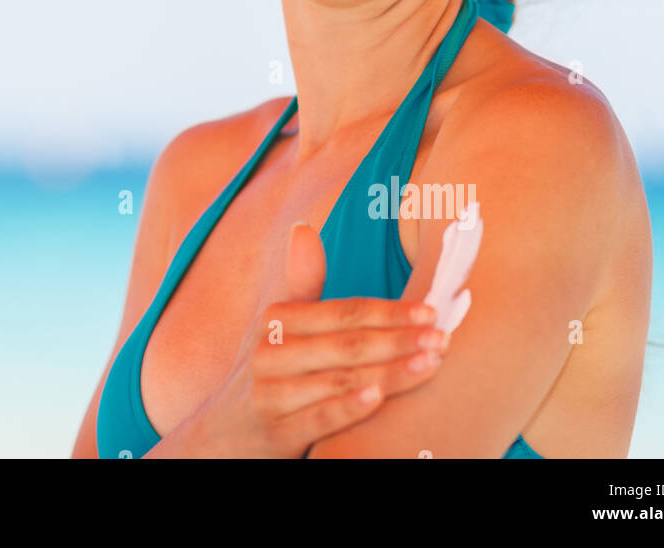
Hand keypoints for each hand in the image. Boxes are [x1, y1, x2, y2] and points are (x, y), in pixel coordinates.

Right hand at [181, 222, 447, 457]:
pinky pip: (320, 416)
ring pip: (341, 379)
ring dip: (392, 371)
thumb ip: (299, 282)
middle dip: (400, 339)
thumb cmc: (264, 371)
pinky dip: (351, 406)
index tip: (430, 310)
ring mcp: (271, 394)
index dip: (388, 310)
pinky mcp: (275, 432)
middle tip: (443, 337)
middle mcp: (270, 352)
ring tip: (432, 364)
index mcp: (275, 320)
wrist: (220, 434)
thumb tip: (303, 228)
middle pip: (347, 343)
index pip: (343, 312)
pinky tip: (381, 395)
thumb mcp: (274, 326)